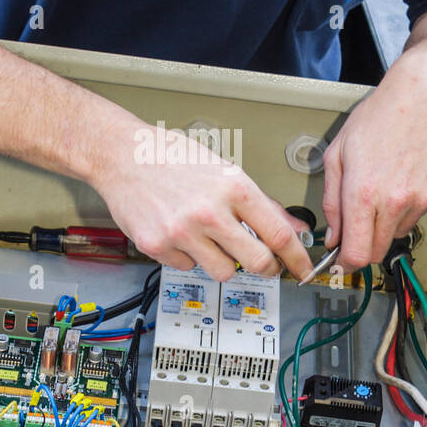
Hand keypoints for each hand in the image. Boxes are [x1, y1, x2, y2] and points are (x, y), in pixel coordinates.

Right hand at [90, 119, 313, 281]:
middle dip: (267, 267)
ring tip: (209, 236)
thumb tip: (291, 227)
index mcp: (233, 187)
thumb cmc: (172, 158)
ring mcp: (182, 232)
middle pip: (257, 263)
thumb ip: (260, 204)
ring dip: (224, 260)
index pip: (278, 235)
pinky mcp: (158, 246)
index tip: (303, 269)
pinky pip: (188, 267)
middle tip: (265, 263)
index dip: (298, 258)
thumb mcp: (225, 171)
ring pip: (223, 271)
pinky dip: (189, 256)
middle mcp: (209, 212)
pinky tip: (180, 233)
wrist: (122, 155)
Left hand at [322, 48, 426, 269]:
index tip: (342, 259)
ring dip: (385, 222)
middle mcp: (395, 201)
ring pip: (397, 233)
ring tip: (384, 185)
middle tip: (357, 223)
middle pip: (377, 251)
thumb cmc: (380, 115)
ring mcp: (422, 200)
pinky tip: (403, 177)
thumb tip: (334, 235)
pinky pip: (417, 215)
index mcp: (364, 192)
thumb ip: (332, 200)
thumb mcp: (338, 153)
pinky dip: (407, 206)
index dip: (347, 262)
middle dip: (363, 244)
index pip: (357, 254)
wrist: (424, 94)